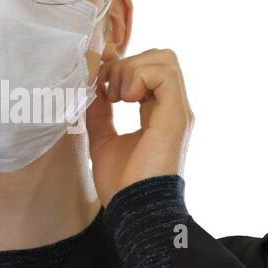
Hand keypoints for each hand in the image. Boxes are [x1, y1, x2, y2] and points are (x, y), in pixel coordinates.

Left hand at [84, 48, 193, 205]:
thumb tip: (90, 92)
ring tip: (116, 98)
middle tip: (108, 93)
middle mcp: (173, 108)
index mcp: (159, 114)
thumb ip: (100, 116)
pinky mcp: (176, 116)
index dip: (122, 69)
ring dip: (131, 70)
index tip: (100, 89)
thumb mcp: (103, 142)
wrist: (136, 211)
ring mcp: (178, 111)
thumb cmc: (123, 186)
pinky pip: (165, 73)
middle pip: (161, 57)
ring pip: (164, 59)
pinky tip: (124, 100)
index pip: (149, 71)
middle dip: (128, 64)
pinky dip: (138, 77)